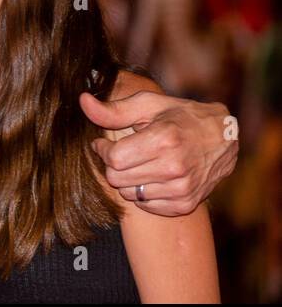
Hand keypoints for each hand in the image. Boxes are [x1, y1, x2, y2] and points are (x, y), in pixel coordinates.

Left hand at [80, 90, 236, 216]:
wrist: (223, 137)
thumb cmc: (180, 116)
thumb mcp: (148, 105)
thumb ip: (113, 109)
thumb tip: (83, 101)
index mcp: (164, 140)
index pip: (114, 159)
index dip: (102, 150)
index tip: (103, 143)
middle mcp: (175, 167)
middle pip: (118, 179)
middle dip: (113, 164)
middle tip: (121, 153)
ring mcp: (182, 189)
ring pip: (129, 194)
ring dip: (127, 179)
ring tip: (139, 163)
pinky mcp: (186, 204)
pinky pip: (146, 205)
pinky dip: (143, 192)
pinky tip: (151, 176)